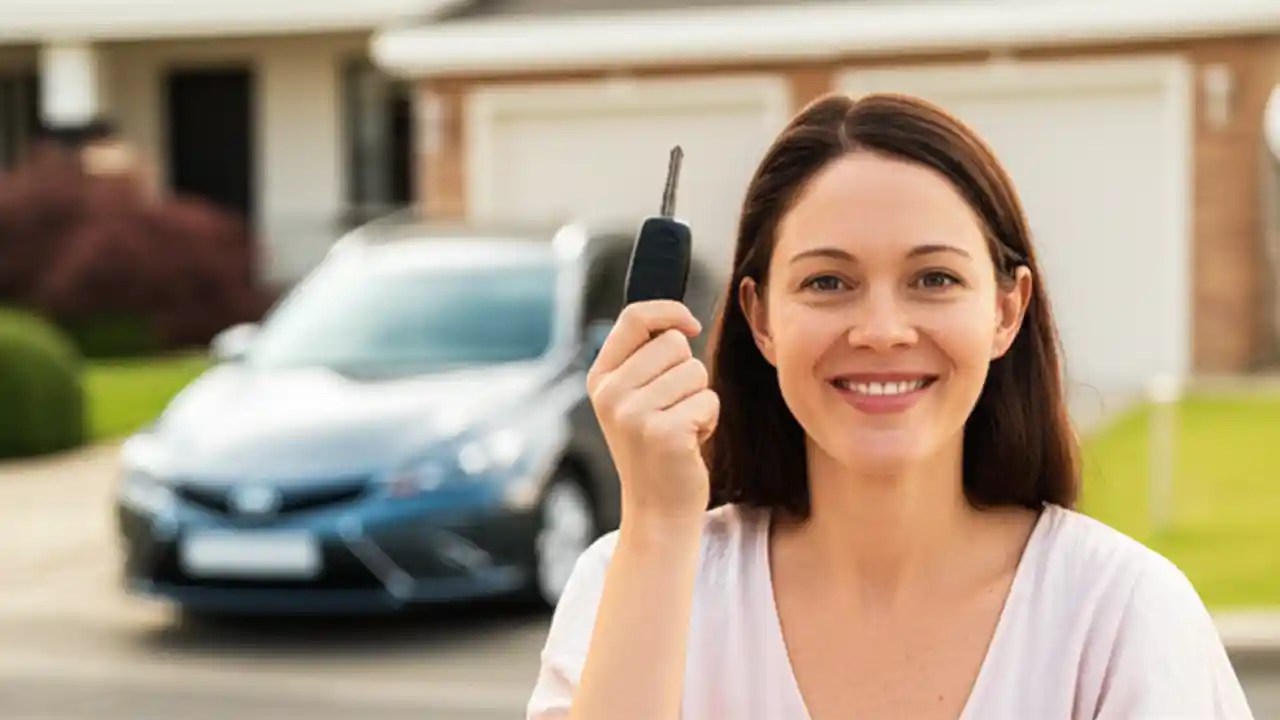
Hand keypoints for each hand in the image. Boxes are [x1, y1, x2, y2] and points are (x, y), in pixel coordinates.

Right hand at [587, 301, 718, 525]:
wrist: (656, 510)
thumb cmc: (655, 449)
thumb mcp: (635, 399)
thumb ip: (645, 360)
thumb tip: (680, 322)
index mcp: (601, 379)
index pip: (634, 317)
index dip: (669, 311)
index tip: (691, 325)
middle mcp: (611, 394)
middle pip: (673, 343)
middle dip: (687, 371)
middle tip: (674, 408)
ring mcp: (634, 414)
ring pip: (695, 371)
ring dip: (700, 398)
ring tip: (681, 426)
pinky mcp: (664, 433)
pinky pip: (708, 400)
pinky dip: (709, 420)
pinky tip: (690, 443)